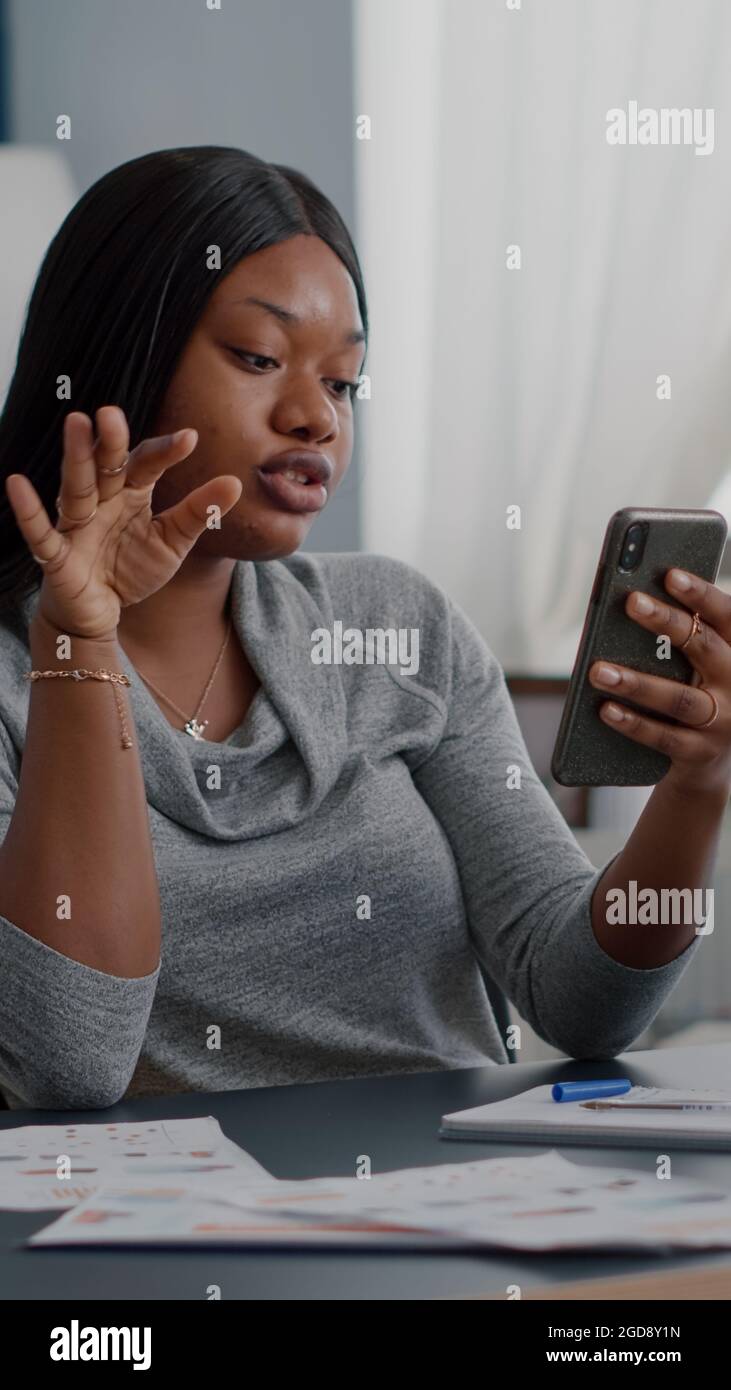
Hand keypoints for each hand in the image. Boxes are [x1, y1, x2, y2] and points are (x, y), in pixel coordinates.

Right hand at [5, 406, 242, 640]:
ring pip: (75, 487)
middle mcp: (101, 502)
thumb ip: (200, 513)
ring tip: (76, 423)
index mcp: (130, 494)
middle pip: (105, 466)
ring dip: (75, 457)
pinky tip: (17, 483)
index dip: (164, 452)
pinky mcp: (56, 554)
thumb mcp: (172, 542)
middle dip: (110, 442)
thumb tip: (235, 481)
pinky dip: (28, 510)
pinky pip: (40, 530)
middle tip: (113, 412)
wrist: (100, 613)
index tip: (190, 439)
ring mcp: (76, 525)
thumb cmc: (131, 569)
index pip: (146, 465)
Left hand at [587, 568, 730, 799]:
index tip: (671, 575)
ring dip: (636, 682)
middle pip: (704, 647)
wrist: (709, 764)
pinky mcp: (700, 753)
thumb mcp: (696, 666)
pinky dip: (633, 722)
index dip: (702, 595)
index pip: (727, 616)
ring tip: (597, 669)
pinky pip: (664, 737)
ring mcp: (723, 722)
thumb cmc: (694, 695)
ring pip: (678, 698)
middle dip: (667, 622)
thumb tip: (631, 604)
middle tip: (631, 602)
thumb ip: (676, 640)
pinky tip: (605, 709)